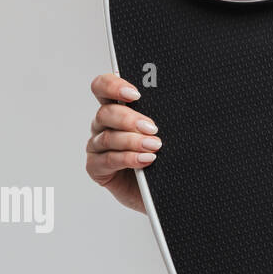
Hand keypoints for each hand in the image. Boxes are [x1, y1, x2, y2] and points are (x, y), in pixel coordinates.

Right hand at [86, 73, 160, 213]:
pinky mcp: (96, 168)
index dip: (113, 86)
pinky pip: (107, 160)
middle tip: (152, 128)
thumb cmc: (164, 154)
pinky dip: (127, 159)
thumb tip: (175, 104)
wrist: (164, 187)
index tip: (135, 94)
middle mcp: (104, 125)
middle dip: (130, 119)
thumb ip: (162, 115)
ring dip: (132, 141)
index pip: (103, 87)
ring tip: (154, 146)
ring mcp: (98, 147)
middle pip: (106, 113)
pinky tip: (145, 160)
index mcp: (117, 108)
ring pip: (107, 137)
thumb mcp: (166, 130)